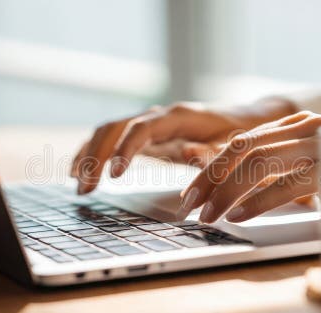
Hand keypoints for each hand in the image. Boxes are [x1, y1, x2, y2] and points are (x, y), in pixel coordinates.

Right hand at [70, 98, 297, 194]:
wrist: (244, 121)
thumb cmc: (240, 136)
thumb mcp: (232, 146)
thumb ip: (212, 151)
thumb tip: (187, 153)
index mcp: (179, 117)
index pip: (142, 127)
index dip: (126, 149)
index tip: (115, 175)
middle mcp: (159, 115)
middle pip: (115, 127)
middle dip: (97, 156)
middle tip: (85, 187)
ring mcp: (148, 123)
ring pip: (107, 131)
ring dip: (89, 155)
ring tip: (76, 183)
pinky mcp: (144, 135)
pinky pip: (110, 139)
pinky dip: (92, 153)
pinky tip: (78, 172)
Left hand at [180, 111, 320, 222]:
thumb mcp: (312, 163)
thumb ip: (278, 167)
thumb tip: (229, 189)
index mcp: (296, 123)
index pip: (240, 142)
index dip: (210, 168)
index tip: (191, 194)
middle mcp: (306, 126)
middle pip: (242, 150)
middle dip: (211, 180)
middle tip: (193, 208)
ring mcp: (320, 141)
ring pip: (258, 163)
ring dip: (227, 192)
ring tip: (212, 215)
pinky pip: (287, 182)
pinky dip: (258, 200)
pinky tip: (241, 215)